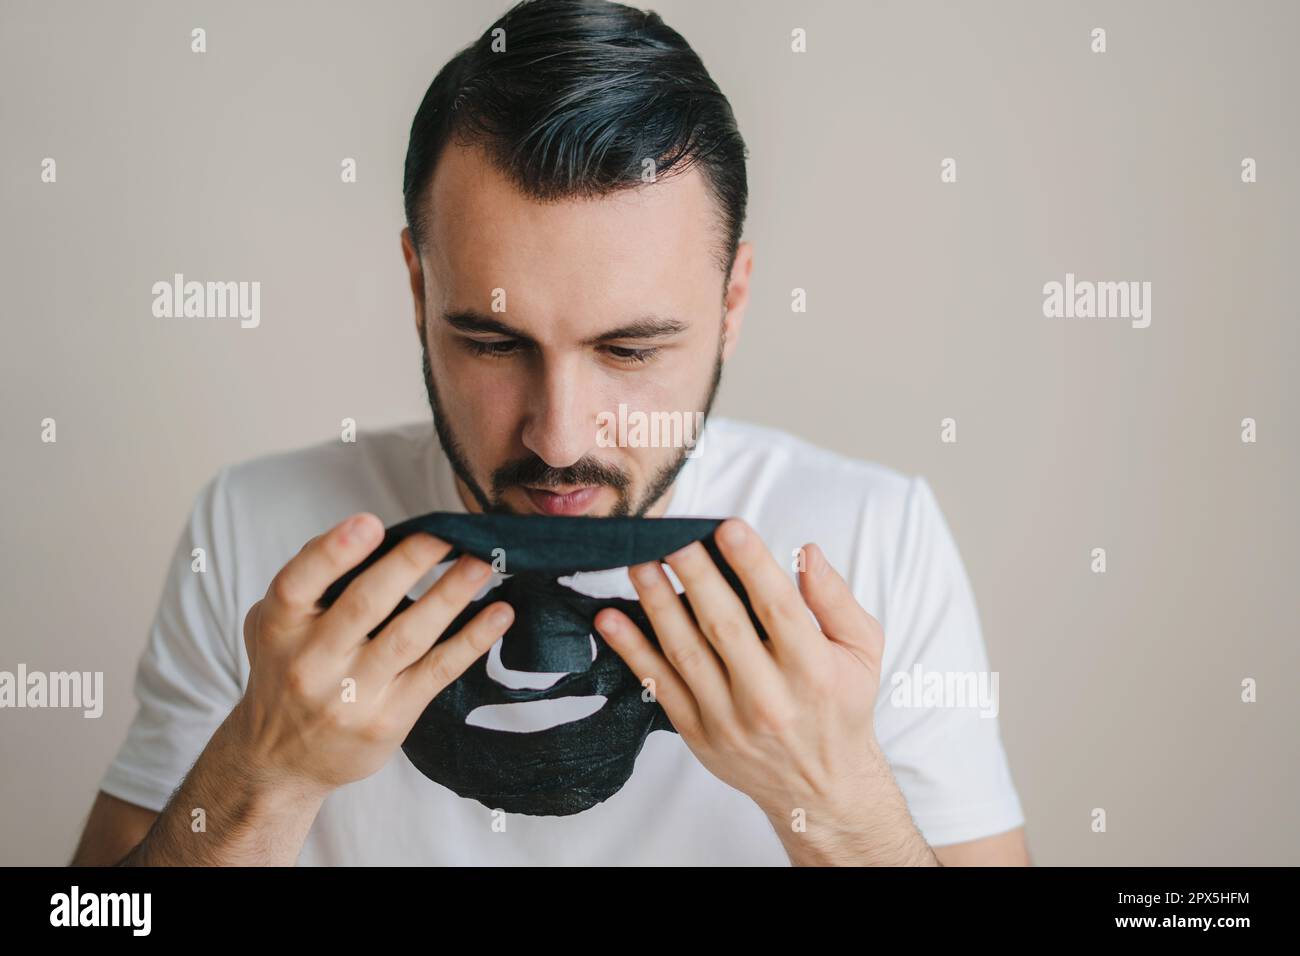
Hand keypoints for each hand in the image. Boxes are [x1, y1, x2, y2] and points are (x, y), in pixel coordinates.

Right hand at [233, 513, 513, 798]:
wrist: (279, 761)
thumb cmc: (285, 673)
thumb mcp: (271, 625)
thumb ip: (307, 579)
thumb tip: (361, 532)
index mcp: (279, 626)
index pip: (299, 583)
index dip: (334, 551)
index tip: (371, 523)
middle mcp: (310, 661)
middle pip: (365, 604)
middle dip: (411, 562)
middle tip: (449, 533)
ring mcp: (350, 695)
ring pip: (408, 637)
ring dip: (450, 596)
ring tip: (481, 565)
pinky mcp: (387, 720)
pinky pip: (436, 672)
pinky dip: (471, 641)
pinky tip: (498, 615)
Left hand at [594, 518, 923, 862]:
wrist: (823, 788)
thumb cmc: (842, 706)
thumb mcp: (863, 650)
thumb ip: (836, 599)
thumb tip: (807, 552)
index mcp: (813, 669)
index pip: (778, 608)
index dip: (751, 565)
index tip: (727, 528)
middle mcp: (770, 697)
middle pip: (724, 626)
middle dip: (695, 577)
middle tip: (672, 538)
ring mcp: (729, 719)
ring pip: (686, 653)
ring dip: (657, 605)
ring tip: (639, 564)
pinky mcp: (699, 734)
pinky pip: (660, 686)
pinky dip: (632, 652)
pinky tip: (611, 619)